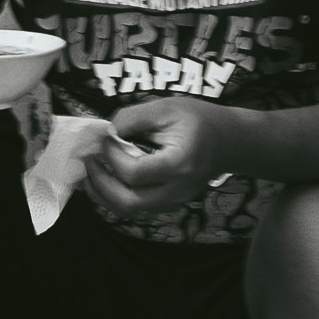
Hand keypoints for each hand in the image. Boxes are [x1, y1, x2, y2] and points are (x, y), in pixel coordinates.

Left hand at [89, 97, 244, 214]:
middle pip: (129, 203)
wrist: (229, 140)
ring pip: (131, 211)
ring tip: (92, 173)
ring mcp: (175, 201)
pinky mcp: (170, 204)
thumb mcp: (166, 107)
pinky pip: (138, 209)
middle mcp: (177, 190)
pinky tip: (108, 179)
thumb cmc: (198, 119)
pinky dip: (117, 197)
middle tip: (89, 163)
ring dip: (105, 196)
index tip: (105, 138)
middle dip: (101, 185)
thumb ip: (132, 117)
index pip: (134, 172)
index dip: (112, 156)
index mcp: (179, 164)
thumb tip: (105, 132)